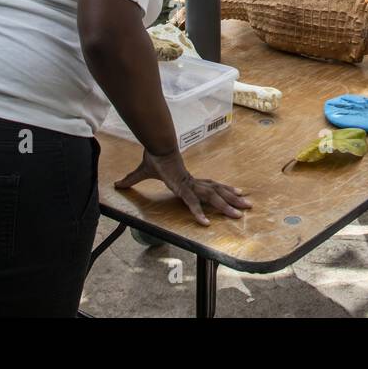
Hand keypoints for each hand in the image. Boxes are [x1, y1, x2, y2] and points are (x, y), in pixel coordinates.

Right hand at [114, 149, 250, 225]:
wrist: (154, 144)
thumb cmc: (153, 156)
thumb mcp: (143, 173)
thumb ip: (133, 180)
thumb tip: (117, 184)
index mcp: (189, 179)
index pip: (211, 186)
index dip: (224, 191)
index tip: (238, 194)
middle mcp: (193, 182)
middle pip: (218, 192)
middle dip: (234, 200)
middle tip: (249, 207)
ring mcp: (189, 184)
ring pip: (212, 197)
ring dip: (226, 206)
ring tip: (240, 214)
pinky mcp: (180, 186)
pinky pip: (191, 202)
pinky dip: (197, 212)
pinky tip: (205, 223)